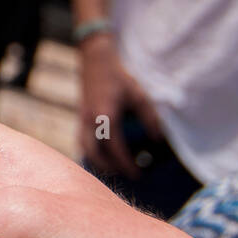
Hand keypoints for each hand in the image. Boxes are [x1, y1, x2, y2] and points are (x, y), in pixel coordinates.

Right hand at [78, 33, 161, 177]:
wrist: (95, 62)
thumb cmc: (119, 78)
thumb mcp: (139, 96)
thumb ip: (149, 119)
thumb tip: (158, 140)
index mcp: (106, 116)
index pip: (115, 147)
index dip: (126, 163)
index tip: (138, 173)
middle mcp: (90, 121)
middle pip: (95, 154)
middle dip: (109, 168)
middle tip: (125, 175)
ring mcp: (82, 120)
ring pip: (85, 149)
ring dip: (98, 162)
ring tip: (113, 170)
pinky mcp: (80, 118)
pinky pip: (82, 142)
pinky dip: (91, 153)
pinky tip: (102, 157)